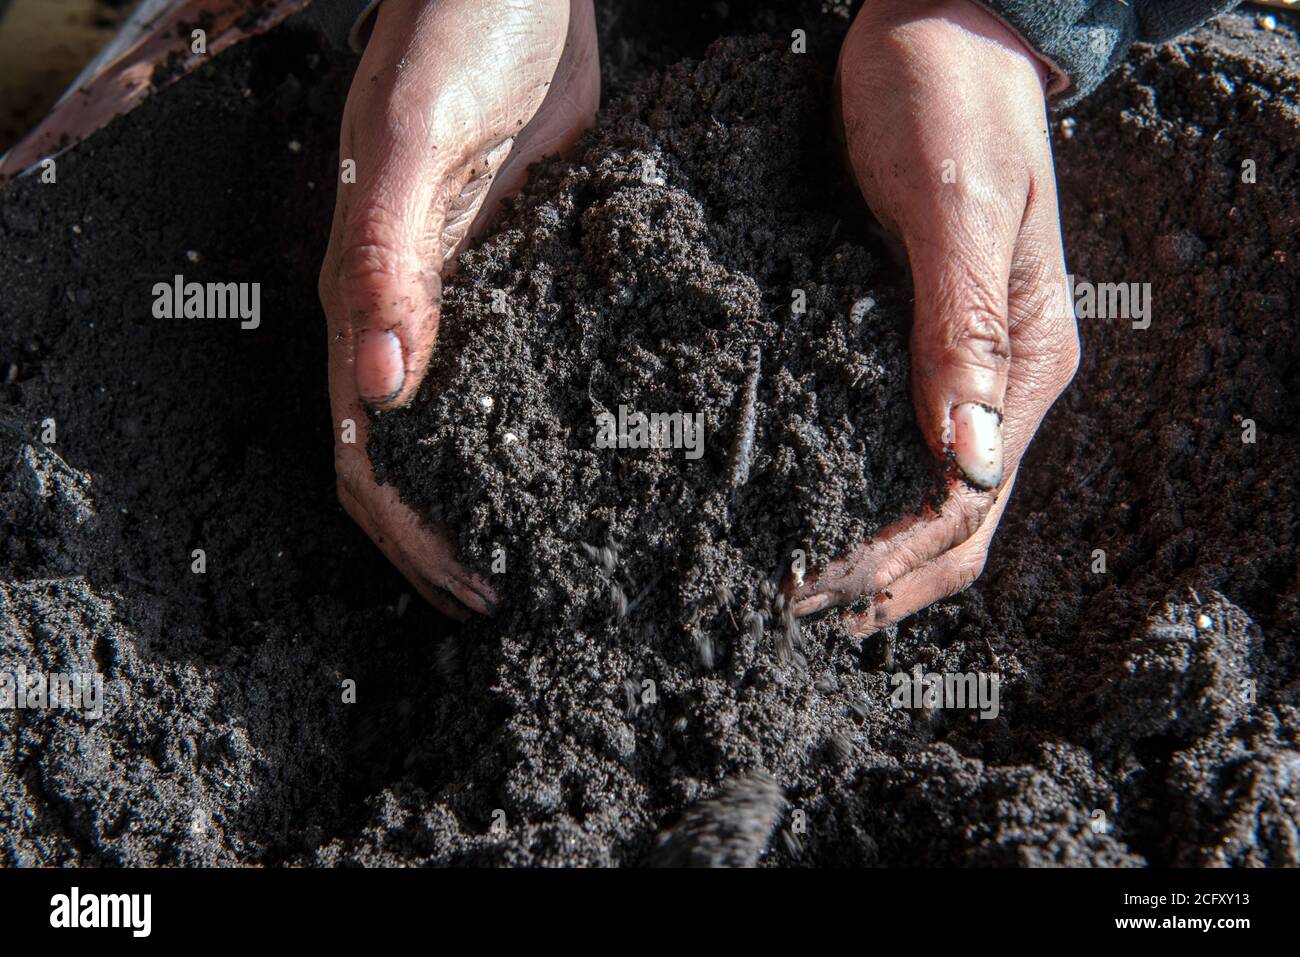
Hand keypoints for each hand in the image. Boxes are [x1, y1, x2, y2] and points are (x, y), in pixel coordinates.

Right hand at [318, 0, 598, 616]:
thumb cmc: (459, 23)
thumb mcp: (420, 132)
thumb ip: (390, 253)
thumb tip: (381, 387)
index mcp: (368, 289)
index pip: (367, 444)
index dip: (410, 531)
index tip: (470, 588)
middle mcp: (411, 306)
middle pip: (416, 452)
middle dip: (454, 533)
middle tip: (519, 594)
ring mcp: (469, 292)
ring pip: (473, 418)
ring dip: (502, 490)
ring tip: (561, 551)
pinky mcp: (522, 269)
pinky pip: (526, 360)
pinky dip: (546, 419)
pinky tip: (592, 453)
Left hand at [793, 0, 1079, 632]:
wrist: (934, 26)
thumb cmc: (950, 96)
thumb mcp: (956, 206)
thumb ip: (961, 330)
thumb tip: (965, 460)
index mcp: (1027, 362)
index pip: (967, 503)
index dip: (894, 561)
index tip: (816, 592)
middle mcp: (998, 380)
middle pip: (952, 519)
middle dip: (880, 577)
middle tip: (791, 612)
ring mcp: (956, 366)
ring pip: (921, 491)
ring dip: (868, 548)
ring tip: (796, 589)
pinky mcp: (910, 340)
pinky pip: (887, 437)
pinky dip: (851, 485)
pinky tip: (799, 505)